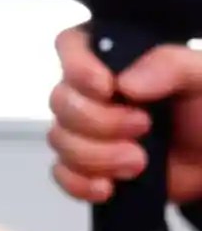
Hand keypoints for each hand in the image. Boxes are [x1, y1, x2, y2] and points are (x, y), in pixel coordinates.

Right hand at [49, 25, 201, 202]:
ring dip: (96, 156)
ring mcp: (85, 130)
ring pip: (59, 138)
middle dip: (98, 122)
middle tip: (143, 127)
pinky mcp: (84, 165)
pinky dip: (80, 182)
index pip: (72, 45)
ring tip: (138, 162)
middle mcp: (93, 92)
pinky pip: (61, 173)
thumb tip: (126, 82)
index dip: (77, 67)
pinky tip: (110, 185)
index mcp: (116, 60)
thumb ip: (171, 65)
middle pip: (61, 100)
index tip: (106, 88)